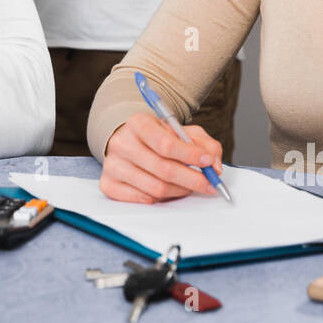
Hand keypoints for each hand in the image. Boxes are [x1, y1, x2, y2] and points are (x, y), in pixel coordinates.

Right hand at [99, 112, 221, 202]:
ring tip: (189, 186)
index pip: (166, 144)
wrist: (130, 141)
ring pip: (155, 188)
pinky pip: (140, 199)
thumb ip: (205, 144)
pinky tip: (168, 191)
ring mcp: (112, 165)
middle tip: (209, 184)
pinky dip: (159, 199)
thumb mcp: (183, 132)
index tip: (208, 163)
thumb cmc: (159, 138)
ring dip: (179, 191)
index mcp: (138, 123)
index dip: (190, 156)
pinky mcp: (108, 183)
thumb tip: (214, 166)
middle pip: (162, 169)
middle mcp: (122, 143)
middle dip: (192, 179)